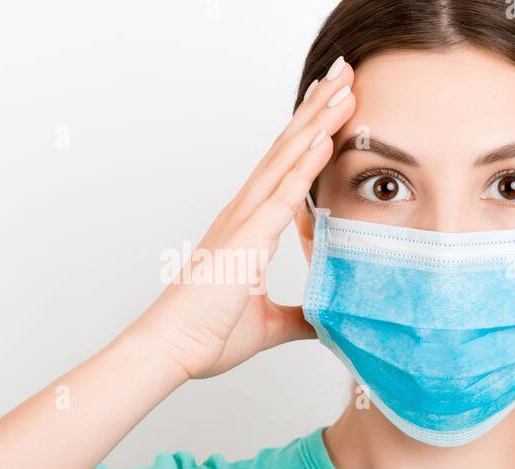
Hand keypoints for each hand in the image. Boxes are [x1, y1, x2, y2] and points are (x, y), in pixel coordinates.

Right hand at [128, 57, 357, 379]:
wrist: (170, 350)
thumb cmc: (205, 335)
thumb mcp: (269, 325)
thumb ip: (299, 317)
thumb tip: (327, 319)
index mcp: (247, 227)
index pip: (285, 169)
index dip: (309, 134)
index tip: (331, 104)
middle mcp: (244, 212)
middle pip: (286, 148)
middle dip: (317, 109)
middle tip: (343, 72)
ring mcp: (243, 221)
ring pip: (286, 158)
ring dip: (316, 121)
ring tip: (344, 85)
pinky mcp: (246, 239)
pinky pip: (282, 195)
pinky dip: (304, 165)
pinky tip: (324, 137)